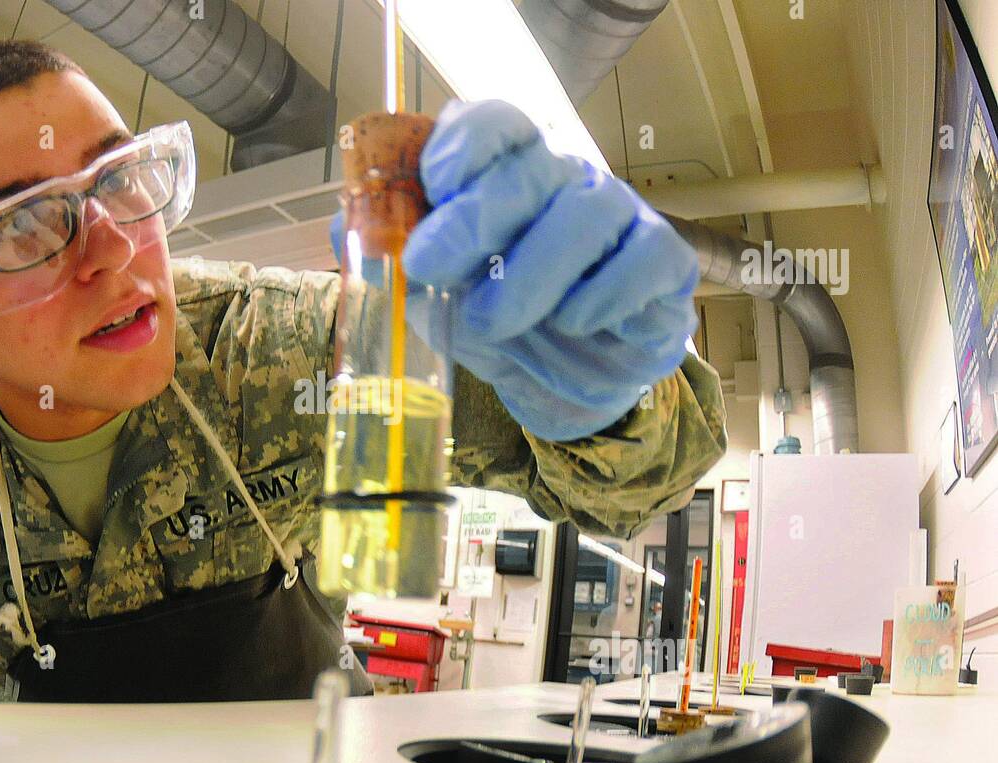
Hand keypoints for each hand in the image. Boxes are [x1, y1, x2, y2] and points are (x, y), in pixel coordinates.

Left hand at [334, 99, 699, 441]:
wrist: (561, 388)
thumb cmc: (500, 323)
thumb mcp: (435, 297)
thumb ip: (394, 262)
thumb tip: (347, 232)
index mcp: (506, 177)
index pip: (494, 125)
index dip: (464, 144)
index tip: (435, 182)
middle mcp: (563, 183)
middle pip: (529, 168)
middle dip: (472, 218)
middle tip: (427, 265)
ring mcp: (618, 220)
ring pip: (584, 215)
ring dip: (530, 271)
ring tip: (490, 321)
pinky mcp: (663, 266)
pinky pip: (643, 260)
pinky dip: (604, 294)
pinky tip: (574, 322)